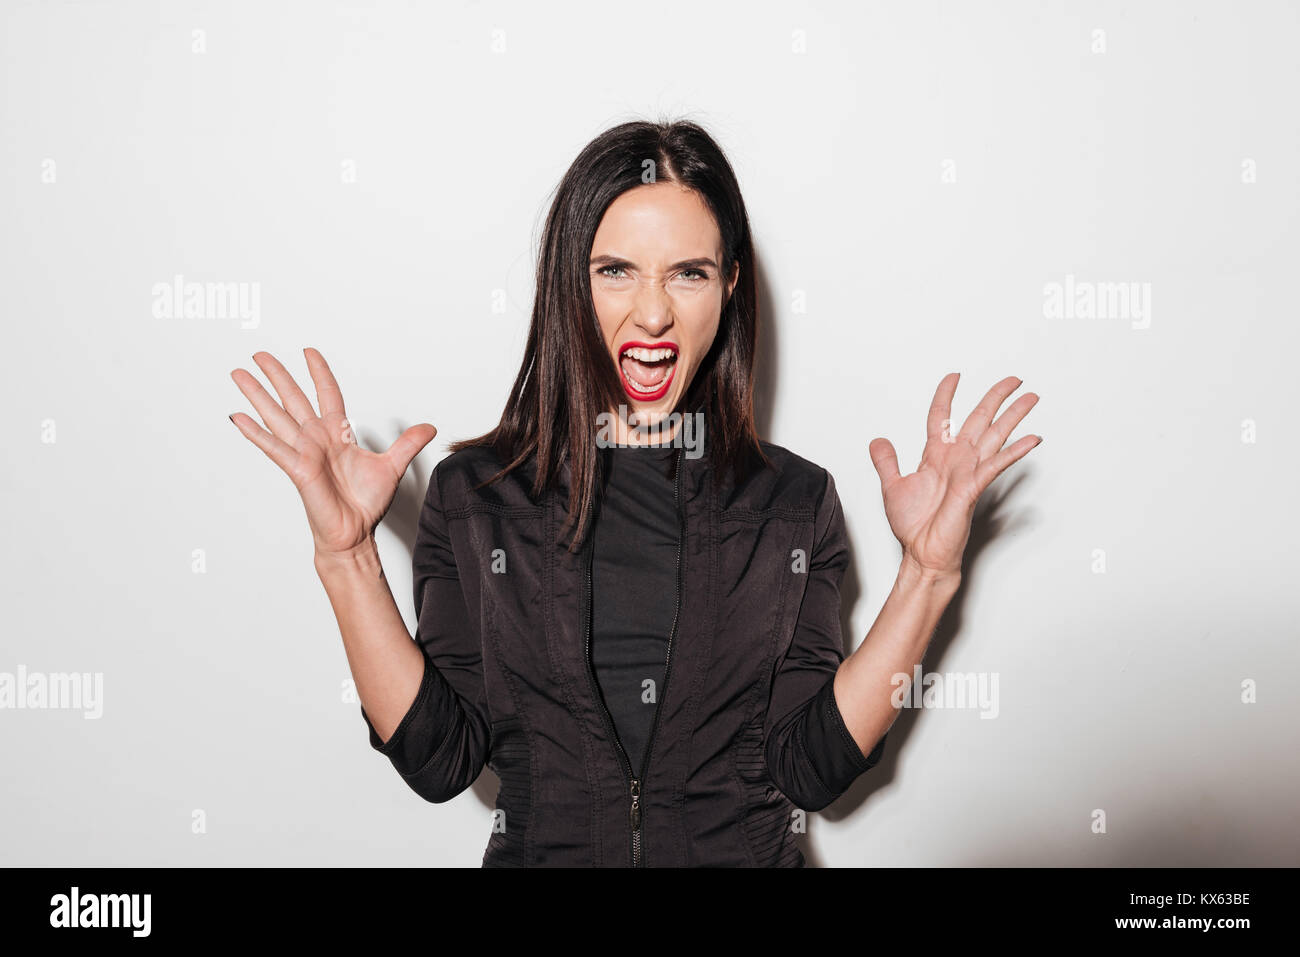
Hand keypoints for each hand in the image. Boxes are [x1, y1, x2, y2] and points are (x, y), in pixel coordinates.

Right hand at [228, 348, 436, 555]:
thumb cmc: (366, 504)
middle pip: (294, 398)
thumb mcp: (392, 466)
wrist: (356, 533)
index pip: (327, 394)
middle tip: (259, 354)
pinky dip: (255, 433)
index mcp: (337, 434)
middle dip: (277, 375)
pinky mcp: (298, 470)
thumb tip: (429, 426)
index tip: (309, 351)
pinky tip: (238, 417)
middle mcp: (317, 439)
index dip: (319, 372)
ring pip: (277, 416)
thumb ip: (408, 444)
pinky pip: (274, 448)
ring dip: (257, 395)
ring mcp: (305, 453)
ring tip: (238, 374)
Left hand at [868, 373, 1040, 579]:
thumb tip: (877, 441)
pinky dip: (1014, 452)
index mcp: (935, 456)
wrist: (922, 552)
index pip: (941, 416)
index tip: (954, 377)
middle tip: (1013, 380)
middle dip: (995, 397)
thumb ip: (886, 461)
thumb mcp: (892, 486)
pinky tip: (1032, 439)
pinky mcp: (974, 487)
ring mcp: (967, 471)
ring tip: (1030, 398)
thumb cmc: (913, 526)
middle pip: (978, 419)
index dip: (946, 395)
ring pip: (994, 436)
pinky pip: (996, 465)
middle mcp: (955, 460)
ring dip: (1013, 416)